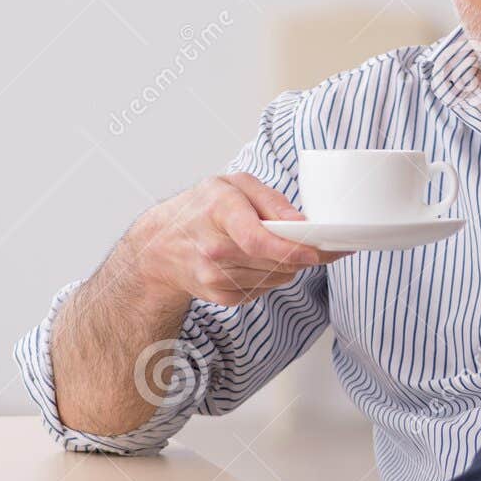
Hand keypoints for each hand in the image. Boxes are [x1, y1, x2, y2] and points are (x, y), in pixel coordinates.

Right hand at [127, 172, 347, 305]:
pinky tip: (257, 263)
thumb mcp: (233, 185)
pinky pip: (262, 291)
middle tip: (320, 246)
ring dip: (287, 266)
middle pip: (274, 262)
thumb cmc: (201, 209)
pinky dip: (269, 278)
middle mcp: (212, 248)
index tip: (315, 251)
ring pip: (275, 278)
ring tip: (278, 248)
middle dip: (302, 255)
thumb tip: (302, 224)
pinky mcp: (219, 296)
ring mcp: (213, 276)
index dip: (290, 249)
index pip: (257, 239)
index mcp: (218, 211)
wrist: (160, 246)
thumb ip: (270, 200)